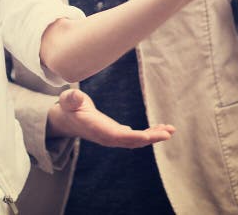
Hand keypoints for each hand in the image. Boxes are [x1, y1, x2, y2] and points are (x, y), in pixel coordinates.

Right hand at [47, 89, 174, 147]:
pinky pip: (136, 136)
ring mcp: (113, 136)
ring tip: (170, 130)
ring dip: (153, 136)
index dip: (132, 137)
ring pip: (136, 140)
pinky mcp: (118, 133)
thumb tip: (75, 97)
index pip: (116, 136)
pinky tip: (162, 128)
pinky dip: (150, 133)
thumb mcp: (67, 101)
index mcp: (96, 129)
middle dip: (149, 138)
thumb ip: (71, 99)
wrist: (67, 119)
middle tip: (168, 133)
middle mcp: (106, 136)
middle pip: (130, 141)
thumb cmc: (68, 107)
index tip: (147, 136)